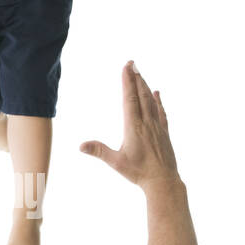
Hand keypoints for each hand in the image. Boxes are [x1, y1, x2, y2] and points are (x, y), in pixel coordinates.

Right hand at [81, 62, 178, 188]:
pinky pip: (161, 112)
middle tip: (132, 63)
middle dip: (136, 78)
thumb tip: (81, 145)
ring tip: (141, 74)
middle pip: (140, 95)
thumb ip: (99, 151)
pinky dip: (158, 101)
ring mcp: (156, 127)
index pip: (129, 99)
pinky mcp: (163, 133)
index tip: (126, 67)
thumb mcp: (116, 162)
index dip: (127, 81)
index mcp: (133, 127)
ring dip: (145, 86)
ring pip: (151, 101)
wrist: (163, 181)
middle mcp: (146, 123)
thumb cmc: (139, 173)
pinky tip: (157, 93)